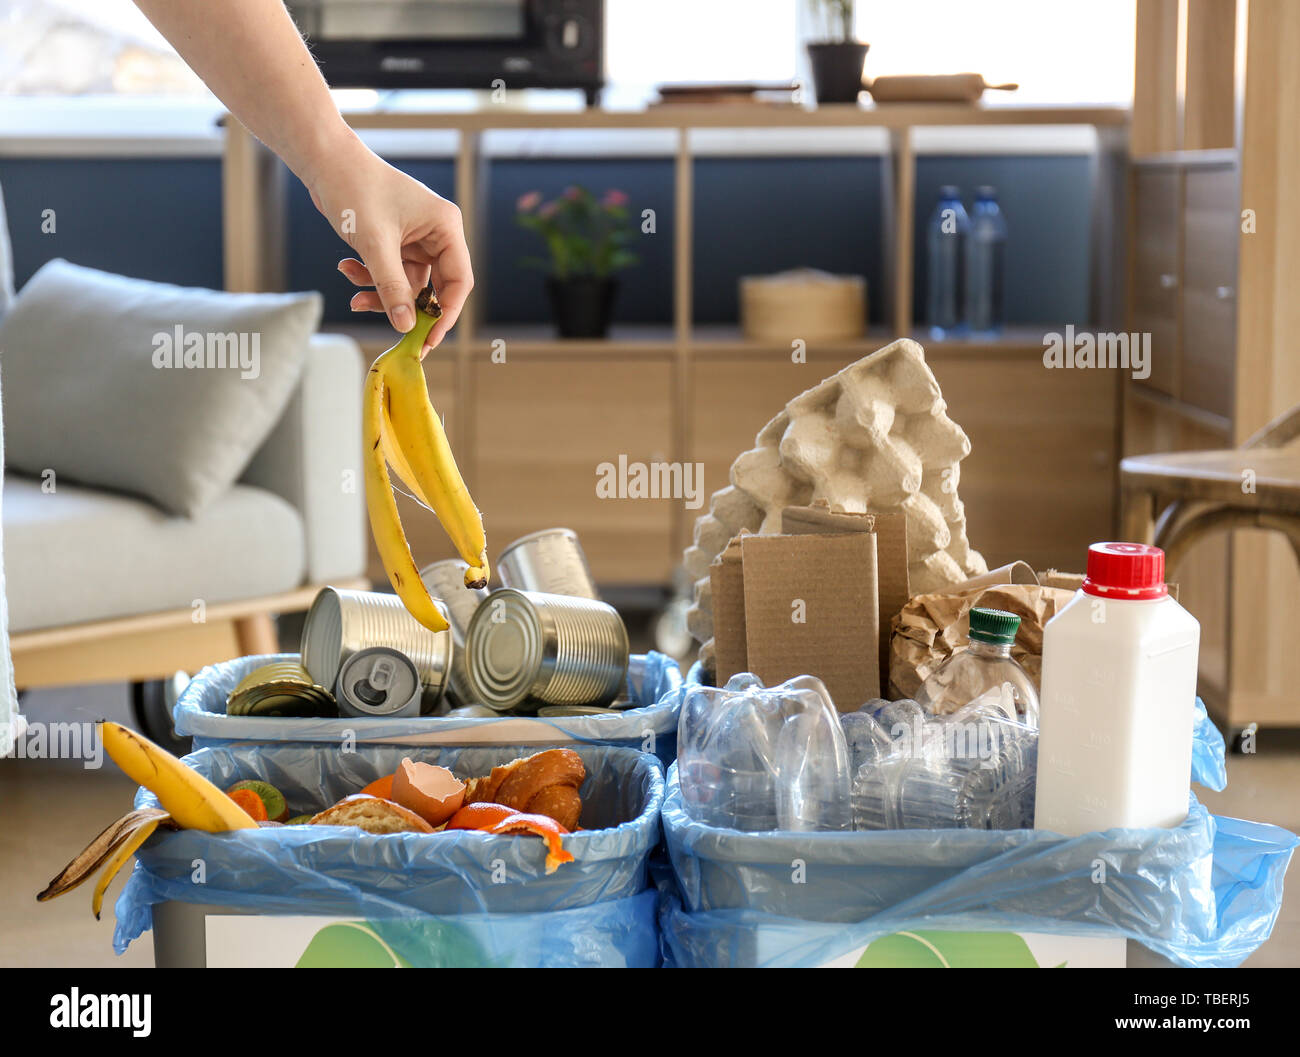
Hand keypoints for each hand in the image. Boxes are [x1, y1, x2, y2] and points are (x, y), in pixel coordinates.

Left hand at [305, 136, 472, 355]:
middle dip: (407, 307)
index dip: (445, 314)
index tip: (428, 340)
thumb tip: (406, 326)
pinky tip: (347, 268)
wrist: (324, 161)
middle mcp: (436, 234)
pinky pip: (389, 273)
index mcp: (445, 227)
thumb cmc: (355, 188)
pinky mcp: (394, 241)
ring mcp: (415, 239)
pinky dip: (370, 278)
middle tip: (395, 332)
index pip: (458, 281)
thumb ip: (392, 287)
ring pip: (407, 284)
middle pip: (433, 287)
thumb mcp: (374, 243)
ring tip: (355, 296)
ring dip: (381, 293)